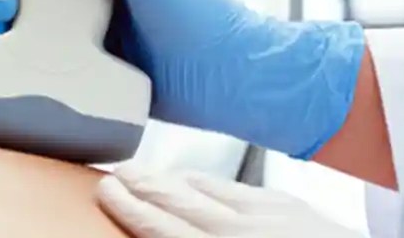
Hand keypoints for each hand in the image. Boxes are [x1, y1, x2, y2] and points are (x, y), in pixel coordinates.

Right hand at [0, 0, 363, 158]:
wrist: (231, 79)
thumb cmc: (199, 12)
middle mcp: (94, 0)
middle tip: (5, 2)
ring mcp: (91, 41)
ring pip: (32, 28)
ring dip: (8, 26)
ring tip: (5, 31)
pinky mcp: (91, 81)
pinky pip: (47, 70)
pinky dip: (23, 66)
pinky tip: (14, 67)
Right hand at [97, 164, 361, 237]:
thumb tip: (173, 228)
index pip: (163, 227)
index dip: (129, 207)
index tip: (106, 190)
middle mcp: (245, 232)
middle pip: (178, 200)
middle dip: (141, 185)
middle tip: (115, 174)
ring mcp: (273, 216)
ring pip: (208, 187)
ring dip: (171, 178)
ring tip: (147, 172)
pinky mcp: (297, 209)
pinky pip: (242, 187)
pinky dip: (212, 181)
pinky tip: (205, 181)